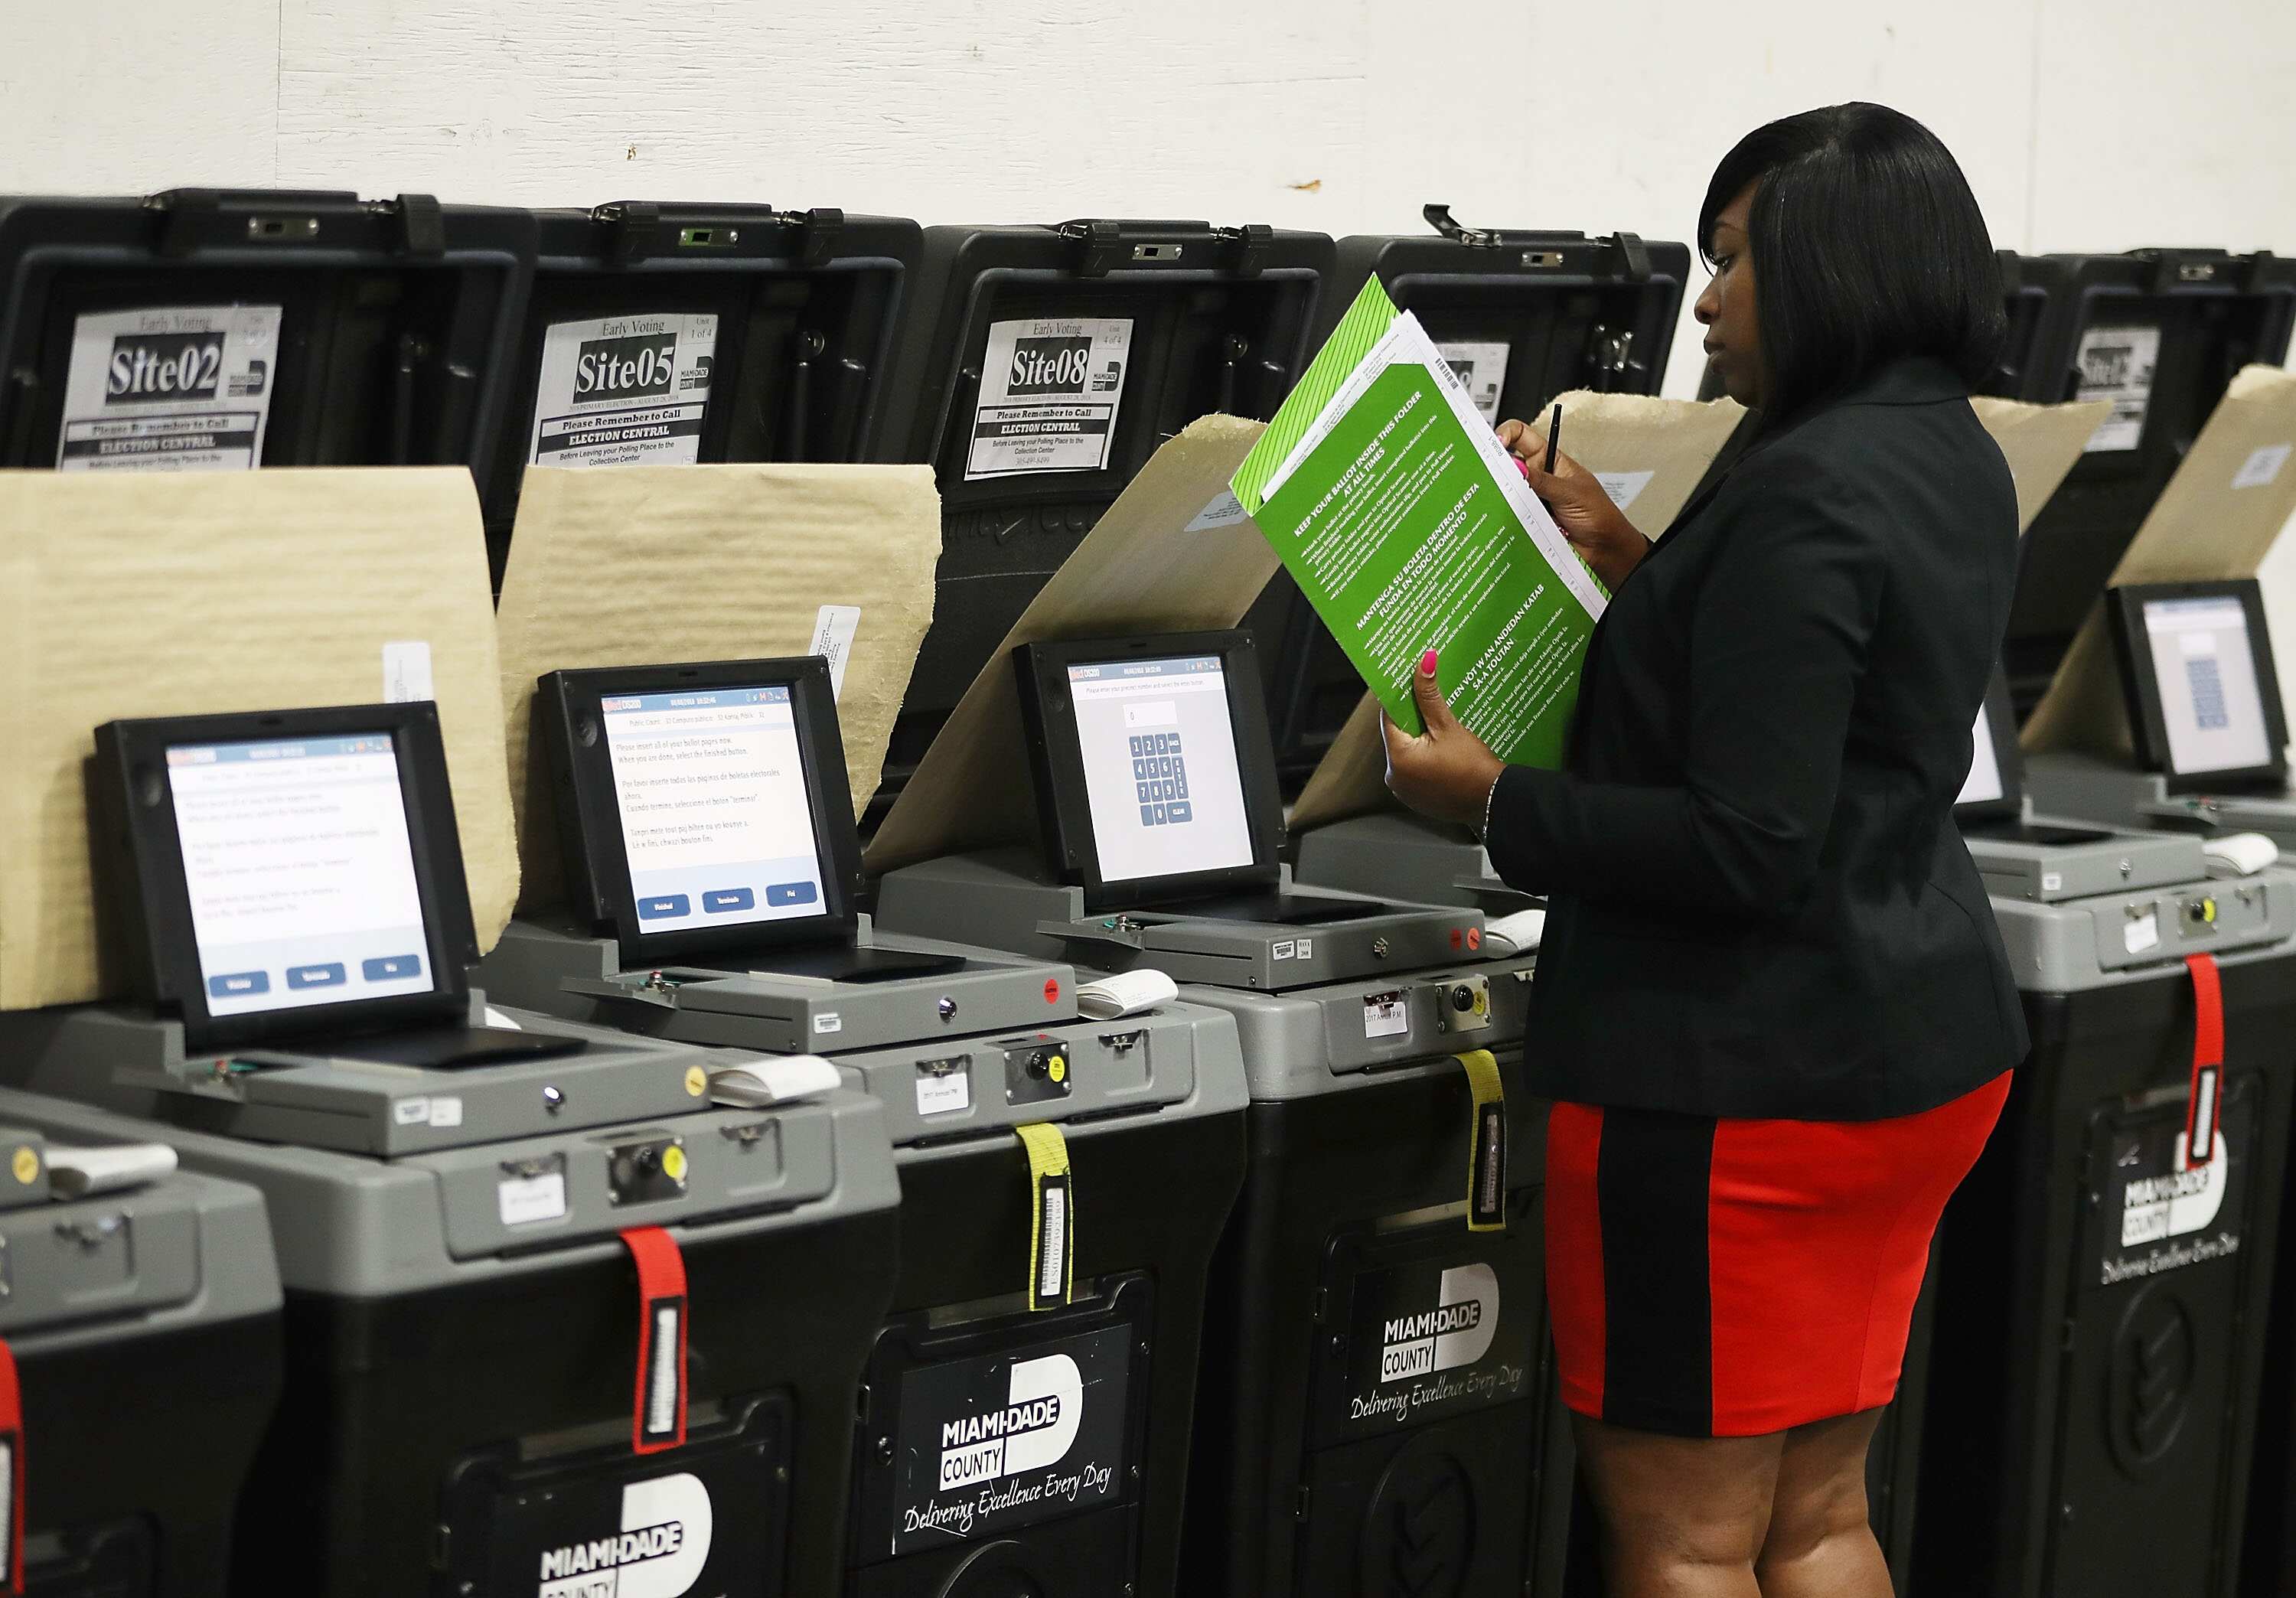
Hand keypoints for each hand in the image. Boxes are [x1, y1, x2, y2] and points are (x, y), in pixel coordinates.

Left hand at [1383, 648, 1504, 828]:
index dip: (1400, 698)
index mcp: (1397, 758)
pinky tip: (1442, 747)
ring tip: (1439, 722)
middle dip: (1414, 717)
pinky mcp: (1418, 799)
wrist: (1494, 801)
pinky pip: (1417, 770)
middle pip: (1399, 735)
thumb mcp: (1449, 727)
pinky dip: (1426, 757)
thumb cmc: (1473, 767)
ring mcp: (1405, 791)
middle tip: (1428, 699)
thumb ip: (1430, 696)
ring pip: (1408, 752)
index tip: (1408, 682)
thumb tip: (1423, 665)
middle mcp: (1395, 777)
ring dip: (1421, 737)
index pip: (1388, 717)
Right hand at [1495, 418, 1647, 591]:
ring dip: (1500, 496)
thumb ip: (1542, 481)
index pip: (1521, 436)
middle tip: (1486, 472)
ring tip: (1497, 499)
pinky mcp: (1526, 521)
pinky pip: (1508, 516)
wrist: (1604, 550)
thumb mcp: (1571, 493)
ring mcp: (1530, 500)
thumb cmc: (1598, 515)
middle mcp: (1536, 478)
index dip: (1507, 433)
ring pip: (1504, 492)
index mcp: (1550, 461)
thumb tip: (1515, 467)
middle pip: (1507, 464)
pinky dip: (1503, 517)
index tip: (1496, 443)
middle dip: (1495, 466)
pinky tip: (1500, 518)